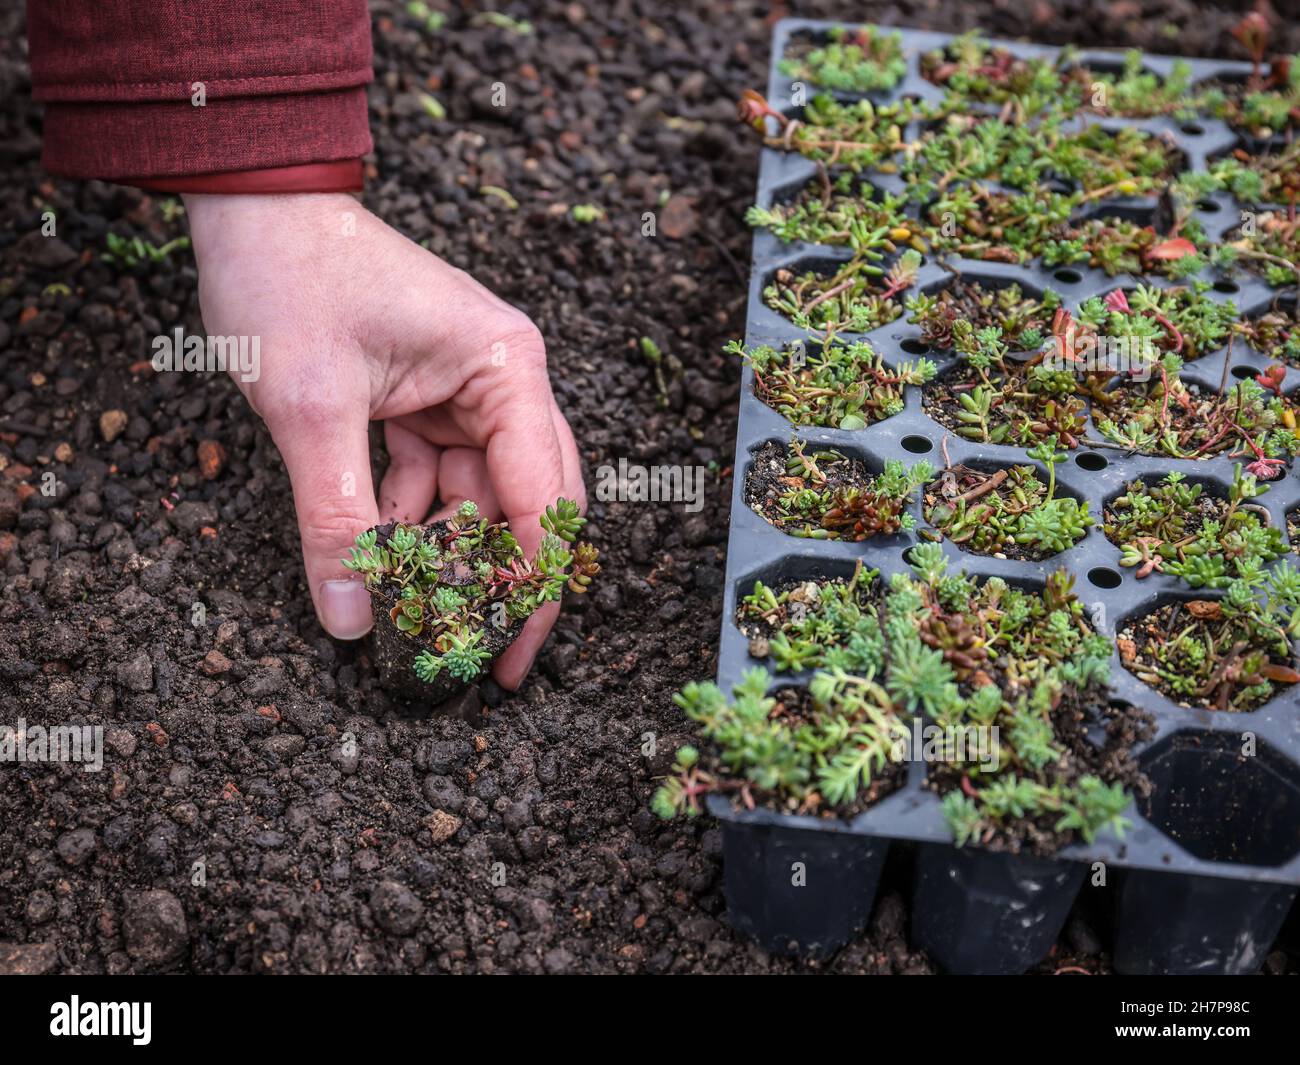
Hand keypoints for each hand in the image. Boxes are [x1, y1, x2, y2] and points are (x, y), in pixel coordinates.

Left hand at [183, 192, 584, 688]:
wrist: (252, 206)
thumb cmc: (291, 275)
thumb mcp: (311, 408)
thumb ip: (336, 518)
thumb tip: (351, 618)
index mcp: (504, 367)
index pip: (542, 491)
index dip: (533, 576)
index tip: (511, 643)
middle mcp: (502, 380)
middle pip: (529, 501)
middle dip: (510, 580)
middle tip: (494, 657)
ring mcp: (466, 391)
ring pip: (480, 498)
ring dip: (453, 557)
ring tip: (426, 619)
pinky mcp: (426, 401)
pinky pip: (437, 479)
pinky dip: (413, 523)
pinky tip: (386, 561)